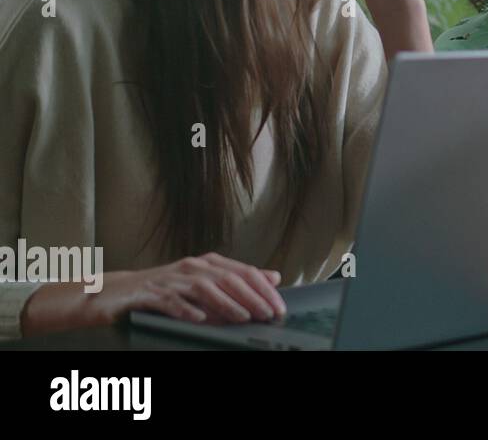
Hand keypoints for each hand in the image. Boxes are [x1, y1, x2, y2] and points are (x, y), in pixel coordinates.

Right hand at [21, 253, 286, 336]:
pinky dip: (186, 310)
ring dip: (225, 303)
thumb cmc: (162, 291)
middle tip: (267, 313)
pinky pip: (170, 302)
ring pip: (202, 288)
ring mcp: (169, 279)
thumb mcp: (203, 284)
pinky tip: (199, 319)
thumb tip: (272, 277)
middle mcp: (190, 267)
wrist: (114, 293)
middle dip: (251, 297)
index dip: (263, 289)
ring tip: (242, 317)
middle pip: (227, 279)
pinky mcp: (148, 294)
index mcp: (206, 264)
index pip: (242, 272)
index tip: (278, 306)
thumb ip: (236, 281)